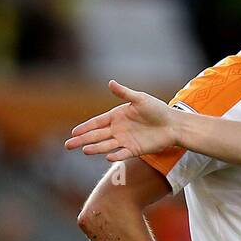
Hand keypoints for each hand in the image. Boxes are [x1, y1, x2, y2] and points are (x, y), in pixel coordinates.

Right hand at [65, 81, 179, 160]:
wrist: (173, 124)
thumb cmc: (157, 109)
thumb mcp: (140, 99)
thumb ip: (124, 93)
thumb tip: (110, 82)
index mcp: (117, 116)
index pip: (97, 123)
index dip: (85, 127)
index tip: (73, 133)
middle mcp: (118, 130)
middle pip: (97, 136)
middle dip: (82, 140)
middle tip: (68, 145)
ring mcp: (126, 141)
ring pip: (107, 145)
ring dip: (96, 148)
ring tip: (84, 150)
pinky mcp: (135, 150)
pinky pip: (123, 153)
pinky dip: (115, 155)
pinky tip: (106, 157)